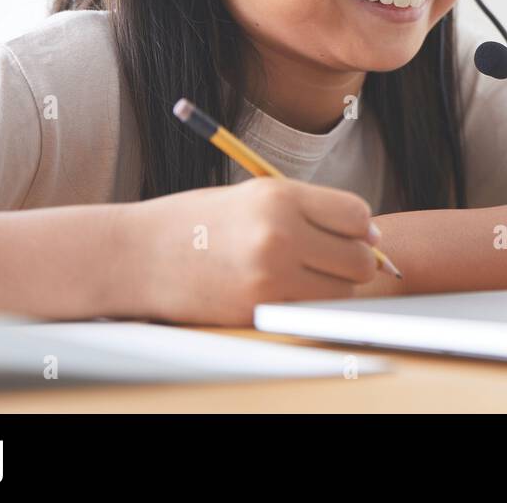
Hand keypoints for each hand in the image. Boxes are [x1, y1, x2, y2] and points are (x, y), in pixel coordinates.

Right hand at [121, 176, 380, 325]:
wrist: (137, 256)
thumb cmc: (199, 221)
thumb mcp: (255, 195)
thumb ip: (310, 209)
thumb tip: (368, 233)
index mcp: (280, 197)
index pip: (357, 216)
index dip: (360, 227)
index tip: (351, 233)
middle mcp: (279, 236)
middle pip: (357, 259)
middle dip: (353, 260)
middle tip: (331, 258)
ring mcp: (268, 279)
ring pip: (340, 292)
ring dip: (333, 286)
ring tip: (305, 274)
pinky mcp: (256, 312)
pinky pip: (309, 312)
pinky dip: (307, 304)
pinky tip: (285, 290)